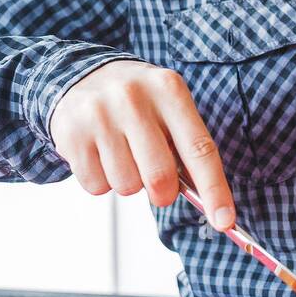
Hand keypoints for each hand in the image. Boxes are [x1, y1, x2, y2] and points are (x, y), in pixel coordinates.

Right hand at [48, 60, 234, 229]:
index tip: (224, 221)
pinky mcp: (71, 135)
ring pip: (127, 186)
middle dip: (163, 193)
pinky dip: (103, 181)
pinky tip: (101, 155)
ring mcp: (99, 115)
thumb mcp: (169, 107)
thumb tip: (208, 201)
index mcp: (168, 90)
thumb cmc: (138, 101)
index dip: (214, 190)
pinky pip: (97, 186)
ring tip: (123, 155)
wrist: (82, 75)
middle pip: (160, 177)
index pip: (200, 150)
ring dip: (130, 183)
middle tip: (158, 181)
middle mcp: (133, 98)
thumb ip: (188, 147)